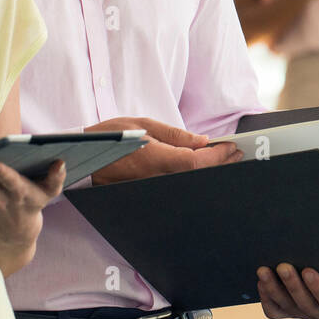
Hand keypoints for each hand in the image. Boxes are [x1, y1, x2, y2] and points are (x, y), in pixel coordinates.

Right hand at [86, 117, 241, 185]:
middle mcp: (157, 178)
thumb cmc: (109, 138)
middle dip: (220, 164)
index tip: (231, 147)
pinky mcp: (148, 192)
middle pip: (197, 176)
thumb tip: (201, 141)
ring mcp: (152, 188)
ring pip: (189, 182)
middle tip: (236, 153)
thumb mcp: (142, 126)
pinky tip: (201, 167)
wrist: (82, 158)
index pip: (196, 162)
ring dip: (209, 171)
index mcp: (156, 159)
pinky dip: (193, 176)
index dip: (218, 156)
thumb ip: (174, 135)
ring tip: (224, 158)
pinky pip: (177, 185)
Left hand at [257, 263, 318, 318]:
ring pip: (289, 307)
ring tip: (265, 271)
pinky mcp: (289, 311)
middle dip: (293, 285)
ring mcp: (306, 314)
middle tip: (283, 266)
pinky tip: (262, 281)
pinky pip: (275, 311)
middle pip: (307, 305)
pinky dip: (267, 297)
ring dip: (275, 288)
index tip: (308, 271)